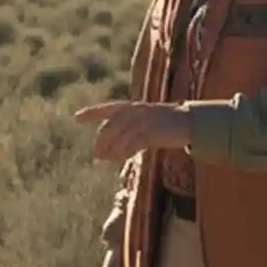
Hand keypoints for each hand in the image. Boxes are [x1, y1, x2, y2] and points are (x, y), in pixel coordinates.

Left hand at [74, 101, 191, 161]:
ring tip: (103, 159)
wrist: (189, 121)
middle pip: (112, 126)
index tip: (76, 118)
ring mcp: (144, 121)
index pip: (108, 109)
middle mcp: (136, 111)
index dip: (91, 112)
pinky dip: (124, 152)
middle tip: (95, 154)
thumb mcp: (144, 124)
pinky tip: (118, 159)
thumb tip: (106, 154)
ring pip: (121, 136)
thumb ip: (126, 135)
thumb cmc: (164, 124)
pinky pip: (133, 143)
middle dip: (101, 140)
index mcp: (132, 107)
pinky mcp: (153, 132)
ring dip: (110, 149)